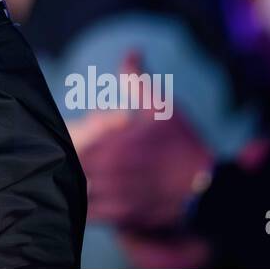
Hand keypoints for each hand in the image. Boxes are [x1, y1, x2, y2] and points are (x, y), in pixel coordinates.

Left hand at [80, 54, 214, 232]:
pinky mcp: (125, 217)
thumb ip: (138, 81)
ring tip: (68, 179)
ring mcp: (118, 196)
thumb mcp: (163, 108)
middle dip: (65, 164)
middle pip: (71, 168)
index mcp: (117, 142)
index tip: (63, 140)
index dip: (67, 143)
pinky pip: (90, 216)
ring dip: (71, 185)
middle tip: (60, 160)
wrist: (209, 187)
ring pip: (77, 192)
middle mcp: (113, 170)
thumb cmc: (183, 143)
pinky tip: (80, 200)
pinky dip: (81, 208)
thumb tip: (131, 51)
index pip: (73, 144)